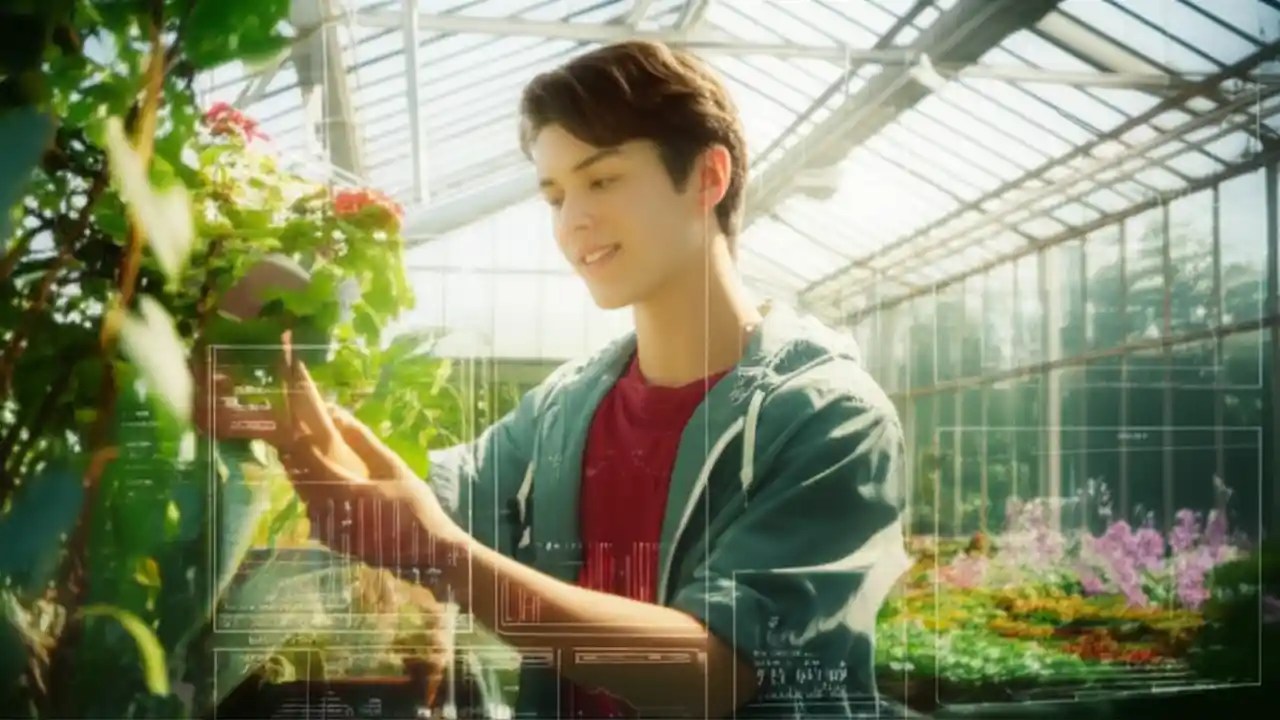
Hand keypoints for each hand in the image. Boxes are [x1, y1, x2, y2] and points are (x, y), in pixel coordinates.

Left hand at [192, 333, 464, 570]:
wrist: (428, 554)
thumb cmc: (416, 507)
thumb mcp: (393, 467)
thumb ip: (362, 440)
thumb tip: (337, 413)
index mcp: (339, 491)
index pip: (302, 456)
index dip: (291, 432)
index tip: (286, 412)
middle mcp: (325, 513)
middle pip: (297, 476)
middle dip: (293, 451)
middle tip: (289, 426)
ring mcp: (328, 531)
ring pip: (304, 495)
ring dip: (303, 472)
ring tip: (305, 450)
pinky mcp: (334, 541)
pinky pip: (315, 511)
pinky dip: (316, 493)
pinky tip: (327, 483)